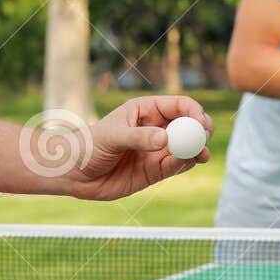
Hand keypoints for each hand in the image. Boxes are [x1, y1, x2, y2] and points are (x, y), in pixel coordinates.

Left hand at [50, 96, 214, 201]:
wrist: (75, 174)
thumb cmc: (88, 146)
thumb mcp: (111, 137)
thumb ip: (138, 138)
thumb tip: (165, 139)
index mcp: (146, 110)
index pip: (179, 105)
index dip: (193, 111)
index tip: (200, 122)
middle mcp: (156, 129)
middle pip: (189, 126)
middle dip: (201, 131)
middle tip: (204, 139)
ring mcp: (158, 150)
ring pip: (188, 148)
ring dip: (198, 150)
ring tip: (200, 155)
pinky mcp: (156, 171)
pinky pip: (178, 166)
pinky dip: (185, 165)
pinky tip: (185, 164)